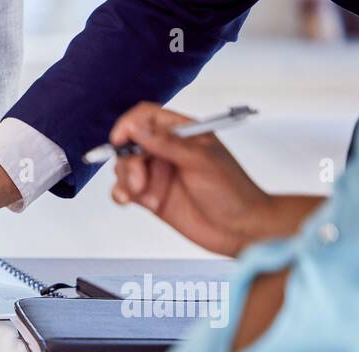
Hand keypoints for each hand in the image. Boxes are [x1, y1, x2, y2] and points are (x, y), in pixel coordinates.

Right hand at [108, 104, 276, 256]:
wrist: (237, 227)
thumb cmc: (232, 191)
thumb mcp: (200, 161)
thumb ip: (167, 143)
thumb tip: (137, 128)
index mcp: (183, 133)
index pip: (147, 117)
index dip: (129, 125)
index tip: (120, 140)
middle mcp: (168, 151)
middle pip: (130, 144)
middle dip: (128, 163)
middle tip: (139, 182)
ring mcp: (158, 174)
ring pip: (124, 168)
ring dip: (125, 180)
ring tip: (140, 195)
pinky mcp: (151, 196)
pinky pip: (124, 190)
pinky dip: (120, 194)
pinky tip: (128, 200)